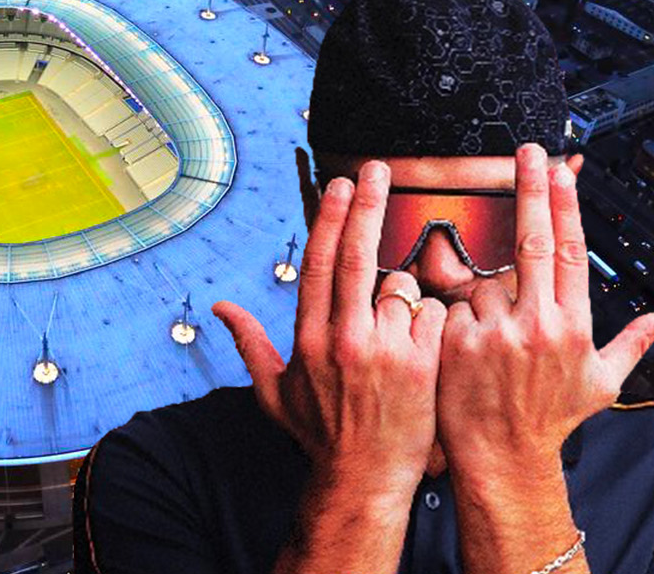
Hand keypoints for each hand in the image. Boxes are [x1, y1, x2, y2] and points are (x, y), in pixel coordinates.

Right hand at [214, 160, 446, 496]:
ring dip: (405, 295)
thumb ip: (251, 343)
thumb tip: (220, 306)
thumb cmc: (321, 436)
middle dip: (365, 206)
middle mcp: (343, 339)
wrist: (365, 481)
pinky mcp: (421, 366)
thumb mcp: (275, 392)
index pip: (317, 264)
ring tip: (401, 328)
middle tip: (376, 171)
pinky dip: (434, 319)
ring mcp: (384, 352)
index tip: (339, 186)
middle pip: (355, 257)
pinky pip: (434, 315)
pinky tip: (427, 342)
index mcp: (308, 339)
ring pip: (402, 287)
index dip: (329, 219)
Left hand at [437, 143, 653, 472]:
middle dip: (531, 189)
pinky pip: (452, 304)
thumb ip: (634, 342)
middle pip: (533, 239)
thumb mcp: (603, 383)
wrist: (502, 457)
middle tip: (526, 152)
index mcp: (573, 327)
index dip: (566, 205)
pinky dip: (455, 314)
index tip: (560, 169)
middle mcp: (537, 325)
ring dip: (483, 295)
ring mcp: (496, 332)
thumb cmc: (550, 418)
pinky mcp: (457, 341)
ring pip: (483, 280)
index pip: (572, 251)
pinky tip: (463, 343)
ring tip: (489, 334)